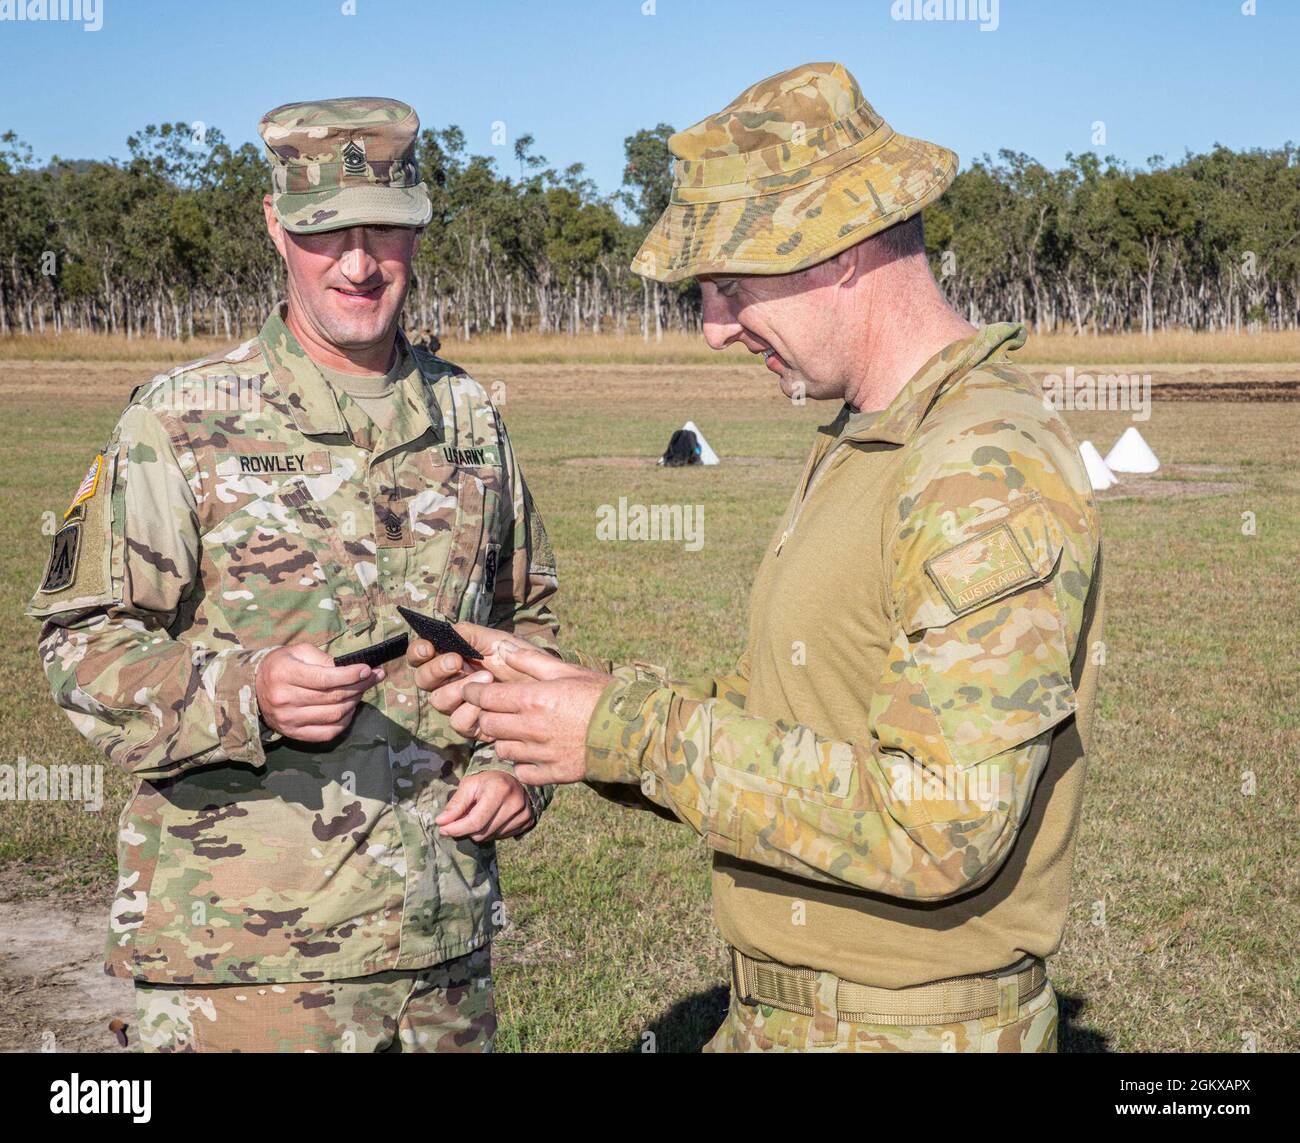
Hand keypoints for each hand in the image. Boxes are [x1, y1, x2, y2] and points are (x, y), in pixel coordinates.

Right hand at [256, 643, 382, 742]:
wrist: (254, 687)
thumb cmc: (282, 664)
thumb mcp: (298, 651)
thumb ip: (324, 658)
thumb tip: (352, 670)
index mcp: (284, 673)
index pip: (324, 679)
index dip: (350, 676)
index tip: (367, 670)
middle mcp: (284, 699)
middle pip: (333, 697)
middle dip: (358, 686)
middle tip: (371, 678)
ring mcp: (288, 719)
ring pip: (334, 715)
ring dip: (354, 703)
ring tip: (360, 691)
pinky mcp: (293, 733)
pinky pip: (328, 733)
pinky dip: (344, 721)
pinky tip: (349, 709)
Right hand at [407, 622, 551, 739]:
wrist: (546, 685)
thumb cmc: (520, 660)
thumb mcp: (498, 641)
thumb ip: (470, 634)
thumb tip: (446, 630)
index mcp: (451, 658)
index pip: (421, 656)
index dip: (418, 652)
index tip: (427, 648)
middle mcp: (450, 682)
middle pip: (423, 680)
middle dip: (436, 669)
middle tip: (456, 661)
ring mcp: (460, 704)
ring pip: (439, 701)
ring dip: (458, 689)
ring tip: (486, 678)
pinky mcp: (472, 725)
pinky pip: (458, 722)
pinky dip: (469, 712)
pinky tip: (485, 704)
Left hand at [436, 770, 533, 841]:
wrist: (513, 778)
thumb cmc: (487, 780)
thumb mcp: (469, 785)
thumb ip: (455, 804)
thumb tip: (440, 822)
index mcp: (500, 790)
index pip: (475, 822)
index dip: (456, 829)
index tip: (442, 829)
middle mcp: (515, 803)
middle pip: (482, 833)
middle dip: (466, 829)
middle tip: (461, 818)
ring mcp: (524, 814)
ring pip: (490, 837)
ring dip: (478, 831)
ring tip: (479, 815)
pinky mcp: (528, 822)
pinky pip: (501, 837)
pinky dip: (491, 831)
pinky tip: (491, 818)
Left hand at [460, 643, 612, 785]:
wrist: (632, 728)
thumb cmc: (600, 694)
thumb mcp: (567, 670)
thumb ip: (531, 661)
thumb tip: (503, 649)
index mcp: (533, 699)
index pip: (485, 698)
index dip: (473, 692)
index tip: (473, 690)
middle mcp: (532, 728)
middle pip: (488, 724)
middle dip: (486, 715)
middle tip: (496, 709)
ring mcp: (542, 753)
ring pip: (502, 749)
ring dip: (504, 739)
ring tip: (517, 730)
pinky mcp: (554, 773)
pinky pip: (522, 771)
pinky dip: (522, 763)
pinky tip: (532, 752)